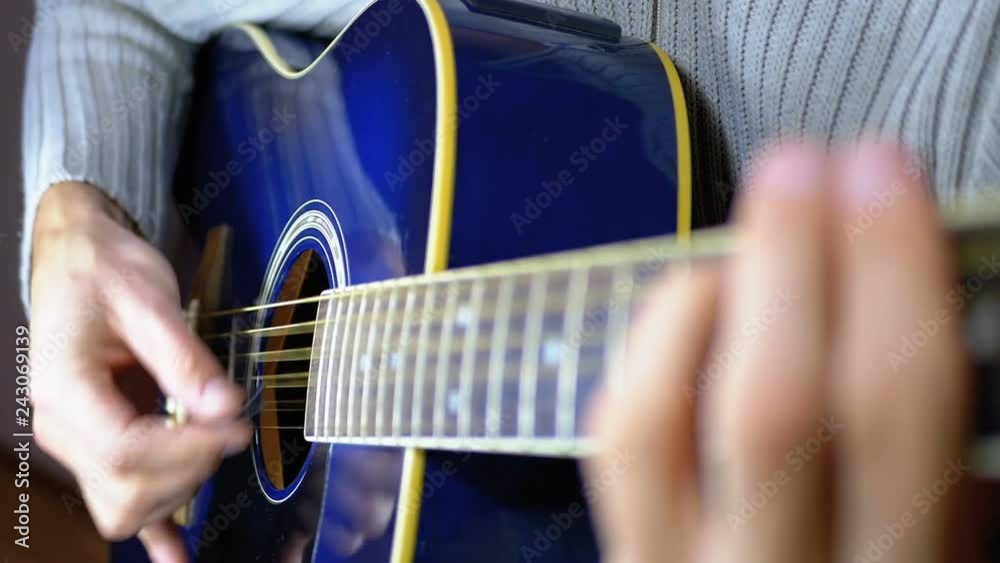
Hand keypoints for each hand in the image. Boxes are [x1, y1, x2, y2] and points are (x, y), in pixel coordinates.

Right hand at [29, 182, 250, 561]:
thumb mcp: (149, 300)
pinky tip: (177, 555)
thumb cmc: (105, 270)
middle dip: (190, 468)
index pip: (125, 450)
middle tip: (232, 427)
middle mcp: (61, 425)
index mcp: (65, 388)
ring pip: (124, 505)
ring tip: (212, 443)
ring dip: (178, 488)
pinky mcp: (98, 443)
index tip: (235, 427)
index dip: (188, 449)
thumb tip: (226, 406)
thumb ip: (186, 359)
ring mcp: (75, 441)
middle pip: (126, 488)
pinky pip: (118, 501)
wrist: (78, 259)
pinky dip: (151, 530)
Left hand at [588, 143, 969, 561]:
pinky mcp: (623, 559)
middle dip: (789, 262)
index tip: (881, 174)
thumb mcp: (942, 562)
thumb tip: (924, 339)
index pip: (895, 407)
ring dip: (695, 308)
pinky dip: (644, 357)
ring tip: (732, 253)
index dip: (888, 271)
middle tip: (801, 164)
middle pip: (769, 405)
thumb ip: (942, 489)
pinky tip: (683, 318)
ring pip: (651, 425)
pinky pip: (611, 448)